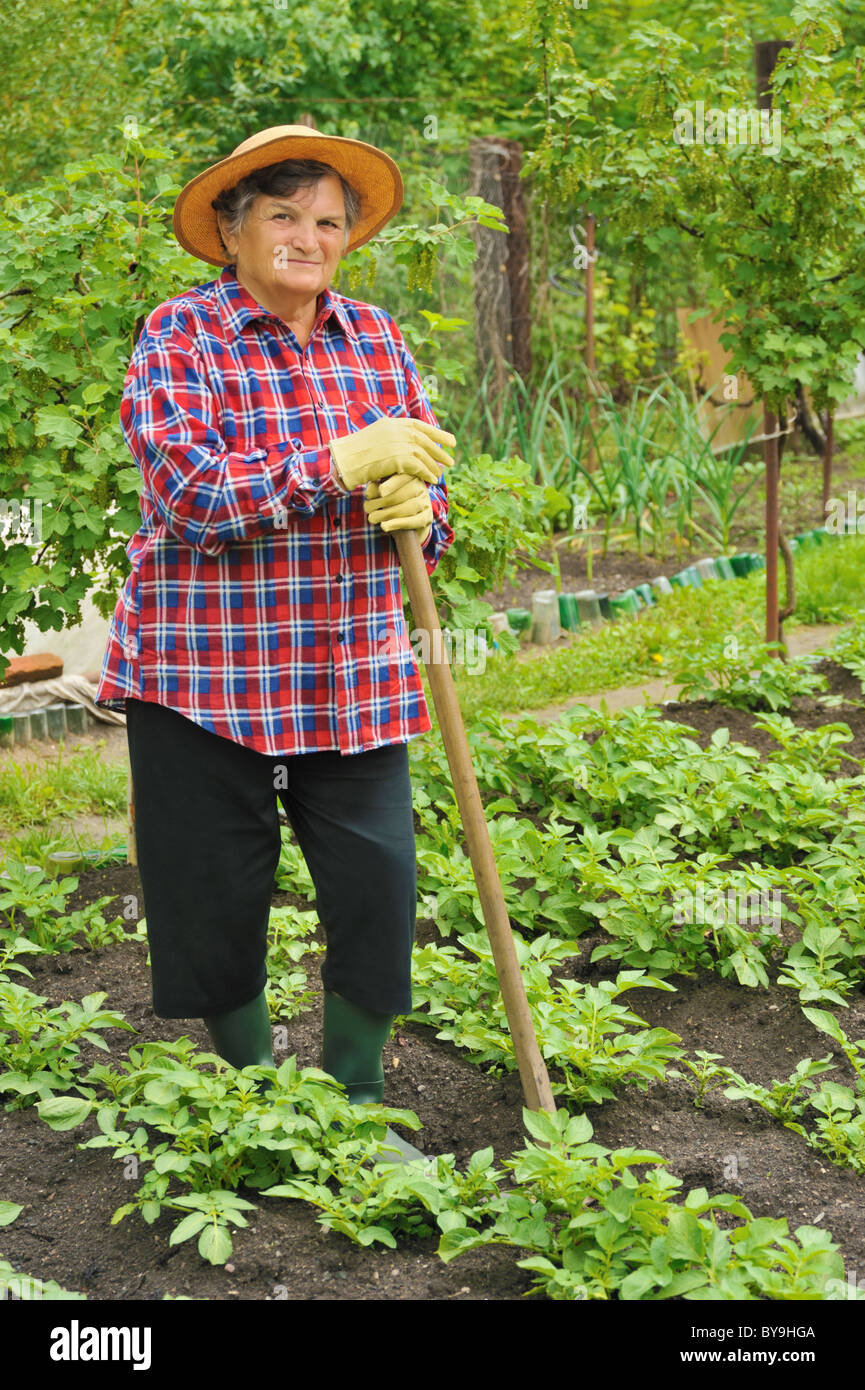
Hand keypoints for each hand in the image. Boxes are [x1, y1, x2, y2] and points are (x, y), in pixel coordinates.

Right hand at [329, 414, 454, 491]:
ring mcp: (397, 444)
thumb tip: (409, 441)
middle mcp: (396, 430)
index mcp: (391, 423)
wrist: (342, 462)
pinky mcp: (396, 459)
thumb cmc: (354, 454)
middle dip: (440, 450)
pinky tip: (431, 480)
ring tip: (440, 474)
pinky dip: (426, 473)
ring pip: (423, 454)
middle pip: (425, 440)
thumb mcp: (375, 438)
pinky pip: (418, 467)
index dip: (437, 433)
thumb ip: (392, 437)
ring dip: (433, 466)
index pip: (420, 425)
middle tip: (451, 460)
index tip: (450, 440)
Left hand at [364, 475, 432, 540]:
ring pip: (410, 507)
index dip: (392, 483)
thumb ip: (375, 488)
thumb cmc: (389, 500)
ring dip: (388, 513)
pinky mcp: (428, 516)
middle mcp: (420, 485)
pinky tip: (385, 526)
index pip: (402, 476)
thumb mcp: (381, 491)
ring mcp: (426, 501)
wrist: (405, 520)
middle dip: (384, 502)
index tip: (381, 491)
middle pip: (404, 493)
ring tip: (372, 518)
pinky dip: (399, 524)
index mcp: (408, 474)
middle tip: (367, 508)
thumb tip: (370, 492)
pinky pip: (416, 521)